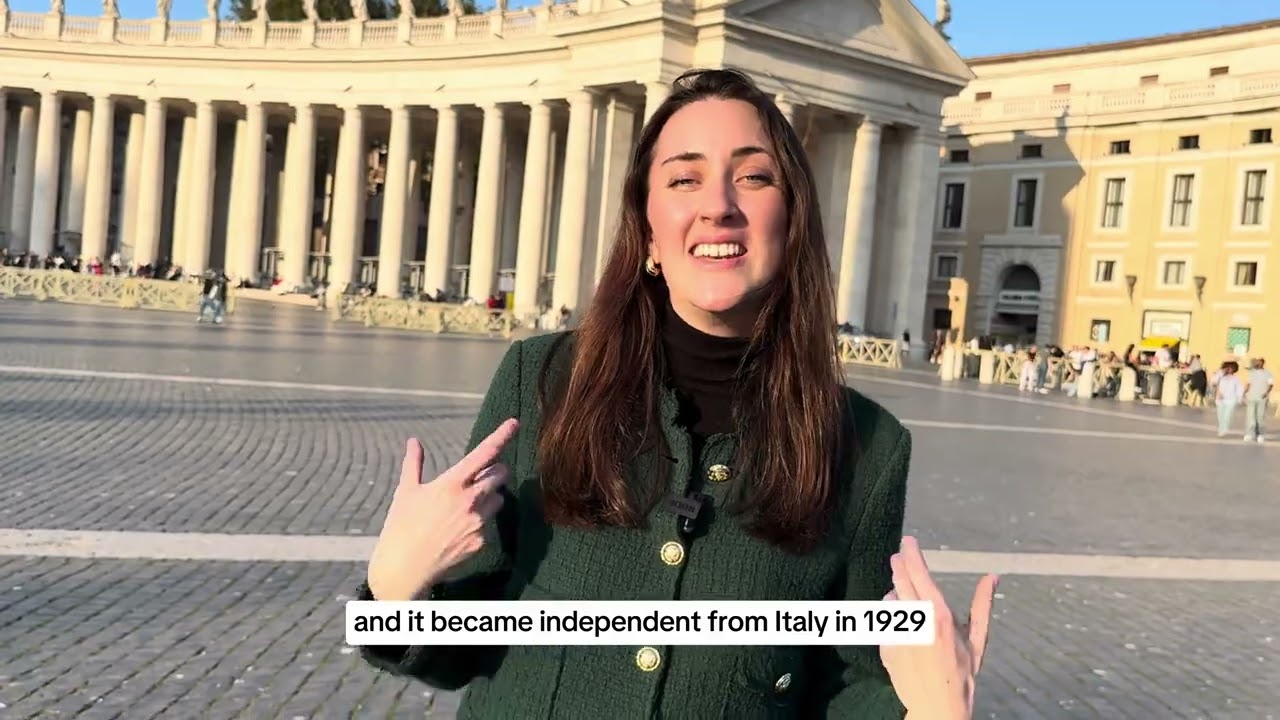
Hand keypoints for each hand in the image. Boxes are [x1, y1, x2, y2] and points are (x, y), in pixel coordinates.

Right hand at [366, 418, 518, 601]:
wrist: (404, 568)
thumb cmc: (401, 526)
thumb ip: (414, 463)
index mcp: (452, 484)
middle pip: (500, 475)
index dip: (501, 436)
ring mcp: (478, 522)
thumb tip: (414, 441)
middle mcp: (470, 500)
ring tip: (465, 506)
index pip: (484, 453)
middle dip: (495, 472)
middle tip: (480, 476)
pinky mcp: (482, 541)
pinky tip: (459, 530)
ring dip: (489, 497)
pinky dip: (480, 522)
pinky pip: (489, 525)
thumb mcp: (406, 491)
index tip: (515, 423)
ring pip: (498, 499)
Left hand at [880, 536, 997, 719]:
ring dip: (896, 596)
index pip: (920, 574)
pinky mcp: (884, 645)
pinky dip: (891, 620)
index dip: (912, 554)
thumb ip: (982, 605)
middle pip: (900, 580)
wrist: (938, 706)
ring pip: (890, 601)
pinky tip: (904, 632)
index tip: (908, 541)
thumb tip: (993, 577)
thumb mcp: (978, 640)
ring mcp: (897, 633)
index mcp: (940, 615)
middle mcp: (916, 621)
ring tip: (910, 610)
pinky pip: (883, 622)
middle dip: (899, 565)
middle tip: (898, 556)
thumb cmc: (963, 674)